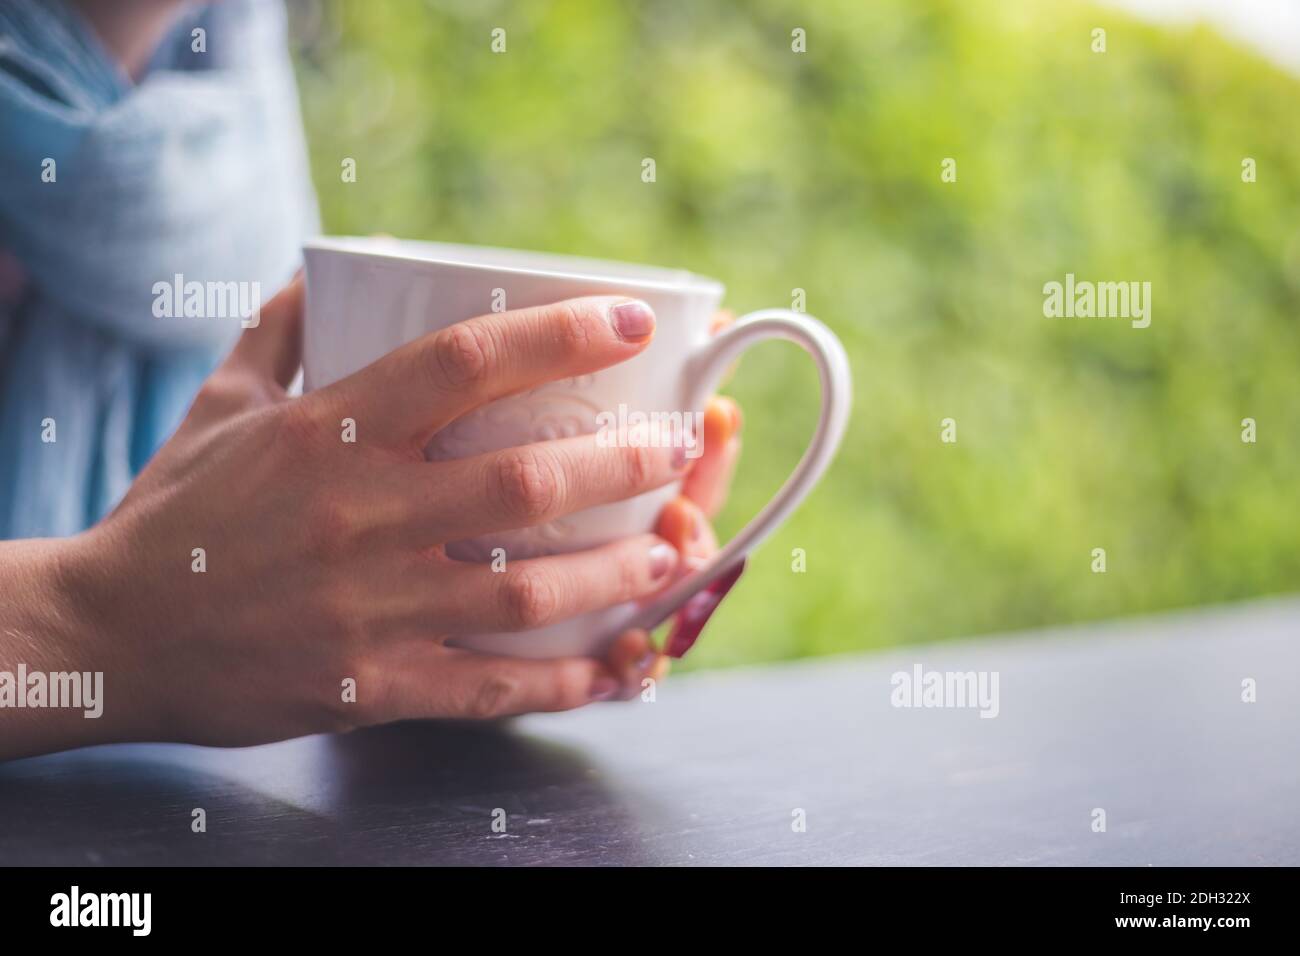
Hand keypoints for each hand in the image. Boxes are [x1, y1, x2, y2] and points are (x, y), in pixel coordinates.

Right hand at [45, 278, 708, 748]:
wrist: (107, 635)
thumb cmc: (174, 513)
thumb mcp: (221, 405)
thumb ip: (278, 331)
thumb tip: (313, 269)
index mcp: (329, 432)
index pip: (463, 361)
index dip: (560, 334)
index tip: (630, 321)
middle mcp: (359, 515)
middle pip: (523, 481)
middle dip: (624, 461)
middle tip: (680, 443)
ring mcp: (369, 608)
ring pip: (527, 592)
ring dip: (617, 571)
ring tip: (673, 548)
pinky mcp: (370, 685)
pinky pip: (489, 688)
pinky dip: (565, 682)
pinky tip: (618, 668)